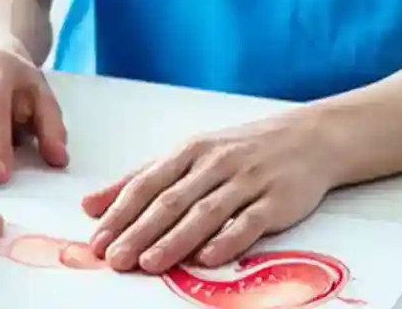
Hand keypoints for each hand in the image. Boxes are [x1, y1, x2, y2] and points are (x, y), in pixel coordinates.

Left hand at [79, 110, 335, 274]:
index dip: (120, 212)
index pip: (147, 183)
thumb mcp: (190, 155)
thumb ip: (142, 179)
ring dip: (175, 239)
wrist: (309, 138)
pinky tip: (206, 258)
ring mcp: (247, 181)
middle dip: (140, 231)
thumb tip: (91, 204)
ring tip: (150, 263)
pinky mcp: (276, 200)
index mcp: (190, 151)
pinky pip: (249, 222)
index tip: (97, 240)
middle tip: (115, 258)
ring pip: (205, 213)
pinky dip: (227, 240)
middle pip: (171, 200)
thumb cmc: (242, 150)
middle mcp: (216, 163)